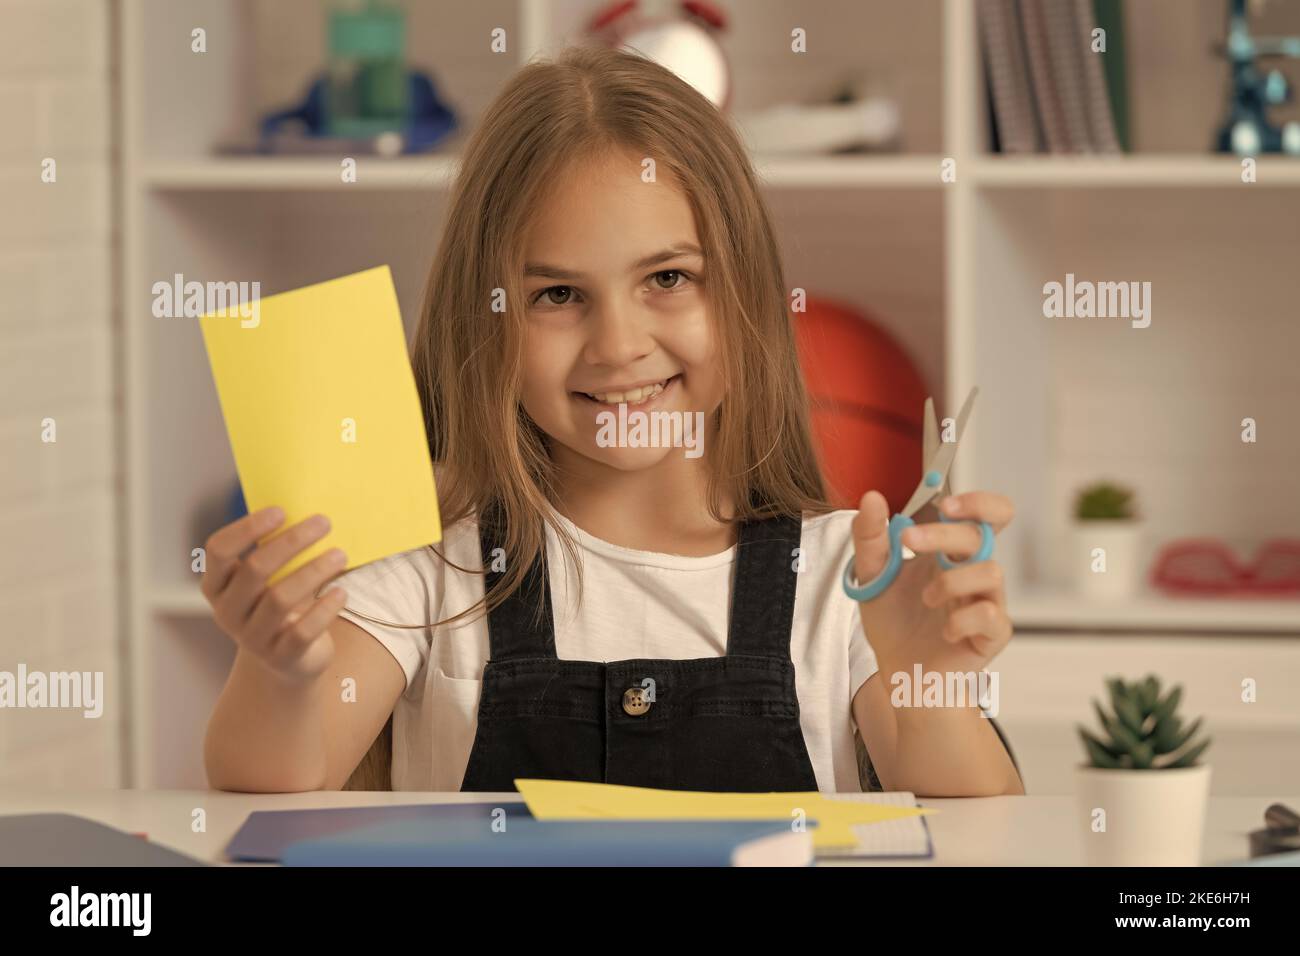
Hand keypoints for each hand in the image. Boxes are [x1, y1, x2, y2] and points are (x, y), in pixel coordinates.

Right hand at [201, 508, 348, 682]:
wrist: (288, 662)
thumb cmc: (279, 604)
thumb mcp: (269, 580)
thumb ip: (276, 552)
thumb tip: (308, 512)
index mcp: (217, 585)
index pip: (218, 550)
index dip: (247, 528)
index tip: (281, 510)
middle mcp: (227, 612)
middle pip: (255, 569)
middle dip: (292, 541)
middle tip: (324, 522)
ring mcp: (251, 638)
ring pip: (280, 598)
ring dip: (314, 571)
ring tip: (340, 554)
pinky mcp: (280, 658)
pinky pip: (302, 631)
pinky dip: (324, 609)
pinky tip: (341, 592)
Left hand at [850, 490, 1013, 677]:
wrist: (898, 674)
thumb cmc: (894, 623)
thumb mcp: (871, 577)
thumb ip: (870, 538)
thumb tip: (872, 498)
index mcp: (950, 552)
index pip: (984, 515)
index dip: (978, 502)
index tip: (944, 504)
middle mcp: (972, 572)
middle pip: (982, 535)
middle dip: (944, 533)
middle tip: (909, 541)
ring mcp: (986, 601)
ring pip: (992, 571)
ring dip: (951, 581)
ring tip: (926, 599)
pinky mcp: (991, 634)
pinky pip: (991, 615)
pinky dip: (962, 620)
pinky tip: (944, 630)